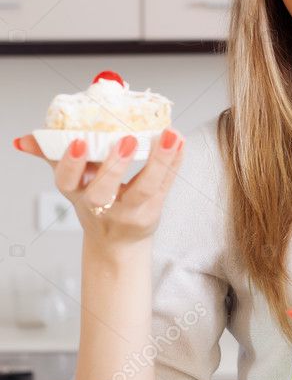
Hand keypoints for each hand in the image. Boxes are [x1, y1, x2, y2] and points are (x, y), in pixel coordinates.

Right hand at [13, 129, 184, 245]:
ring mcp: (129, 211)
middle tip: (127, 139)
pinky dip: (175, 161)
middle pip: (104, 190)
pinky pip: (166, 185)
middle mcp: (101, 206)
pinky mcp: (152, 211)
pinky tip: (180, 142)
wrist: (118, 242)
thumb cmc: (95, 204)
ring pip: (144, 188)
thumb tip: (24, 140)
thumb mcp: (72, 183)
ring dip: (158, 160)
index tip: (79, 142)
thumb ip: (53, 157)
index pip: (67, 180)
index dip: (72, 163)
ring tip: (169, 136)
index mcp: (77, 192)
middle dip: (114, 165)